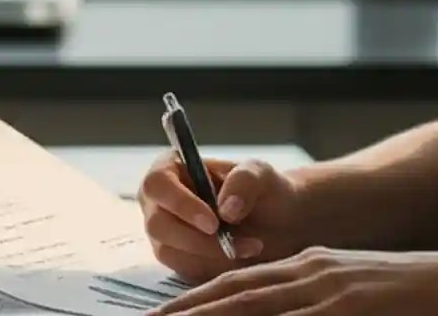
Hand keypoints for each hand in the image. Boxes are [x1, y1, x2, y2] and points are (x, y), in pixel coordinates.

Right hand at [138, 154, 308, 282]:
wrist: (279, 224)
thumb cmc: (264, 190)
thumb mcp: (261, 174)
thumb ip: (244, 181)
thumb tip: (225, 208)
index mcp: (171, 168)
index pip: (157, 184)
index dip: (180, 204)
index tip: (213, 223)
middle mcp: (159, 201)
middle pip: (157, 224)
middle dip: (197, 239)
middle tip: (236, 242)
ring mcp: (164, 232)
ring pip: (168, 251)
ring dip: (210, 255)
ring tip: (250, 247)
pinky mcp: (176, 258)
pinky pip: (182, 270)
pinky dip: (212, 268)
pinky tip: (239, 258)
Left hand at [148, 246, 437, 315]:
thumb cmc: (422, 300)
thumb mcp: (359, 299)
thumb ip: (318, 307)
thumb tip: (284, 312)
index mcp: (312, 268)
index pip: (238, 286)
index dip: (194, 303)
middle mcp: (312, 272)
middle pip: (231, 295)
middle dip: (182, 312)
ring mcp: (329, 290)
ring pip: (250, 306)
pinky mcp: (350, 307)